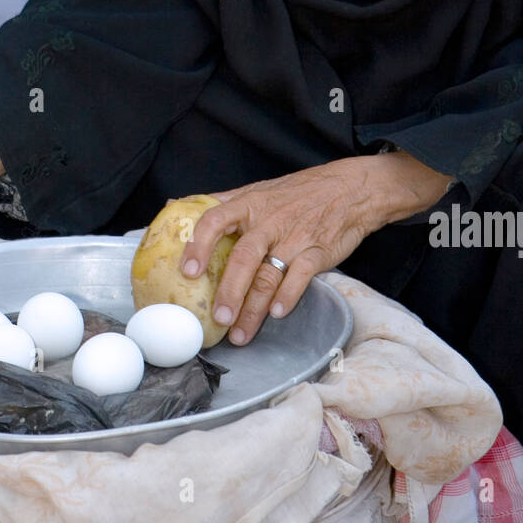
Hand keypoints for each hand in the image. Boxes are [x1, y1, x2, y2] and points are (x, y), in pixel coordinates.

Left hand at [179, 151, 450, 345]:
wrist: (348, 189)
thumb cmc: (295, 193)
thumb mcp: (256, 190)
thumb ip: (219, 201)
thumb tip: (173, 205)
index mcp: (248, 204)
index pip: (216, 219)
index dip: (199, 245)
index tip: (188, 271)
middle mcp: (269, 221)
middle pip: (243, 257)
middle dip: (230, 290)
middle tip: (218, 318)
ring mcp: (294, 237)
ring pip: (269, 275)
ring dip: (254, 308)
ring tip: (240, 333)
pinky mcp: (318, 251)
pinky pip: (301, 276)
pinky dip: (288, 296)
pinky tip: (277, 314)